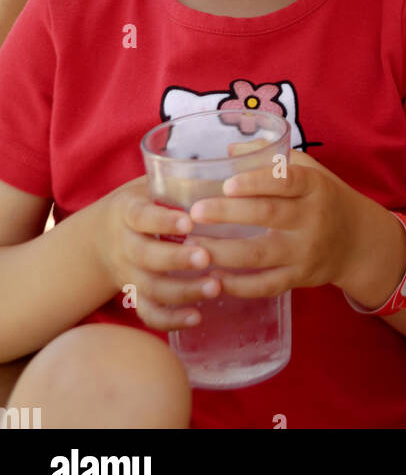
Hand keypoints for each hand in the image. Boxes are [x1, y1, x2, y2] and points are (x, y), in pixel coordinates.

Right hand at [97, 175, 221, 331]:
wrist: (99, 238)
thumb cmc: (142, 202)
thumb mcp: (150, 183)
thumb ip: (180, 176)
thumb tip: (236, 155)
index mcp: (127, 211)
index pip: (141, 216)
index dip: (162, 221)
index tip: (189, 222)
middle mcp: (123, 244)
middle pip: (145, 256)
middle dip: (176, 259)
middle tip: (207, 257)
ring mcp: (127, 273)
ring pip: (150, 288)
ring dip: (182, 291)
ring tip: (216, 287)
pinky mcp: (135, 295)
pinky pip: (149, 313)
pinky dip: (170, 319)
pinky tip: (198, 316)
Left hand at [181, 151, 369, 297]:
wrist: (359, 241)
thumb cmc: (324, 198)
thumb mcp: (309, 170)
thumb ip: (270, 158)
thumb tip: (229, 151)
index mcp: (314, 186)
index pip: (286, 181)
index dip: (256, 182)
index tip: (226, 184)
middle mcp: (312, 218)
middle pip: (268, 215)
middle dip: (228, 214)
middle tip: (195, 213)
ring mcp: (306, 251)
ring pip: (261, 255)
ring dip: (223, 252)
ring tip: (193, 245)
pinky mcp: (300, 278)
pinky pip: (266, 285)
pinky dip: (239, 285)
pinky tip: (214, 278)